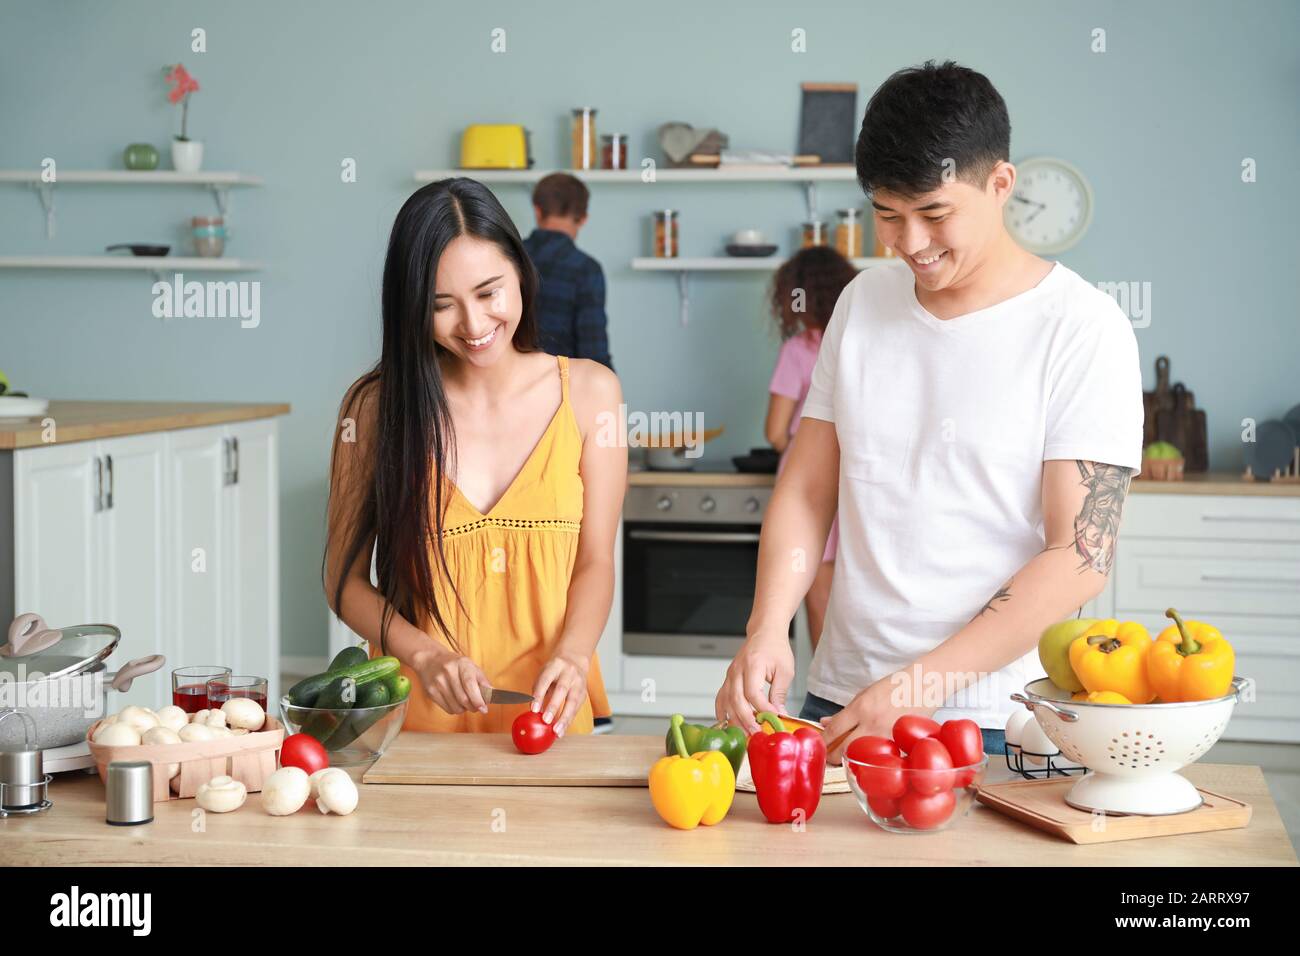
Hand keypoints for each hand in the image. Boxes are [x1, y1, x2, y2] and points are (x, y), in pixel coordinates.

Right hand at [411, 646, 490, 715]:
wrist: (429, 660)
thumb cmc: (454, 664)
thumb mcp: (470, 666)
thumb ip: (482, 680)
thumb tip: (491, 695)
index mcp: (461, 663)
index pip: (470, 684)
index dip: (478, 699)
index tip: (484, 708)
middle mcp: (448, 672)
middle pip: (463, 698)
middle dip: (473, 707)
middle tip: (477, 706)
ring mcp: (438, 683)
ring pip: (456, 707)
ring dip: (464, 709)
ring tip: (465, 702)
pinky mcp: (431, 692)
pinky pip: (448, 709)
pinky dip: (455, 709)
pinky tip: (455, 701)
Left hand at [532, 649, 589, 736]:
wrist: (575, 659)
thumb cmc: (555, 670)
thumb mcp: (544, 674)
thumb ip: (539, 691)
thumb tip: (534, 712)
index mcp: (555, 666)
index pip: (545, 680)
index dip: (539, 695)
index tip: (533, 709)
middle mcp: (569, 673)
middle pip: (562, 690)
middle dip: (554, 707)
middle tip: (546, 721)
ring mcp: (579, 682)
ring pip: (573, 701)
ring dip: (565, 718)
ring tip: (557, 731)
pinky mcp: (584, 693)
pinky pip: (577, 708)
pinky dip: (569, 720)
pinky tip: (563, 729)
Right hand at [714, 627, 794, 733]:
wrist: (764, 633)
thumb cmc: (775, 648)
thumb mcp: (785, 670)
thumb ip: (780, 693)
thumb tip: (779, 714)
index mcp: (753, 664)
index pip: (753, 692)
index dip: (762, 708)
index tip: (772, 719)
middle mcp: (737, 670)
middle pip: (737, 700)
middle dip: (746, 720)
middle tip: (757, 734)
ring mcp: (730, 675)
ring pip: (726, 702)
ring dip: (735, 720)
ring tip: (745, 734)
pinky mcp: (728, 680)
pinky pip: (721, 698)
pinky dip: (723, 713)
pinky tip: (729, 724)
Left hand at [819, 675, 935, 763]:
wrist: (923, 685)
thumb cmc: (893, 687)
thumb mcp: (864, 694)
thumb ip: (843, 712)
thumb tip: (825, 723)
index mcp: (861, 708)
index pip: (834, 730)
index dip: (822, 740)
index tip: (817, 744)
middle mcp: (872, 724)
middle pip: (844, 750)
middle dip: (832, 757)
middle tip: (828, 756)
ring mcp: (887, 736)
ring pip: (861, 757)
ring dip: (850, 759)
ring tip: (846, 757)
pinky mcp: (900, 744)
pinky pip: (880, 757)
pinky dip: (871, 759)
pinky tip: (868, 757)